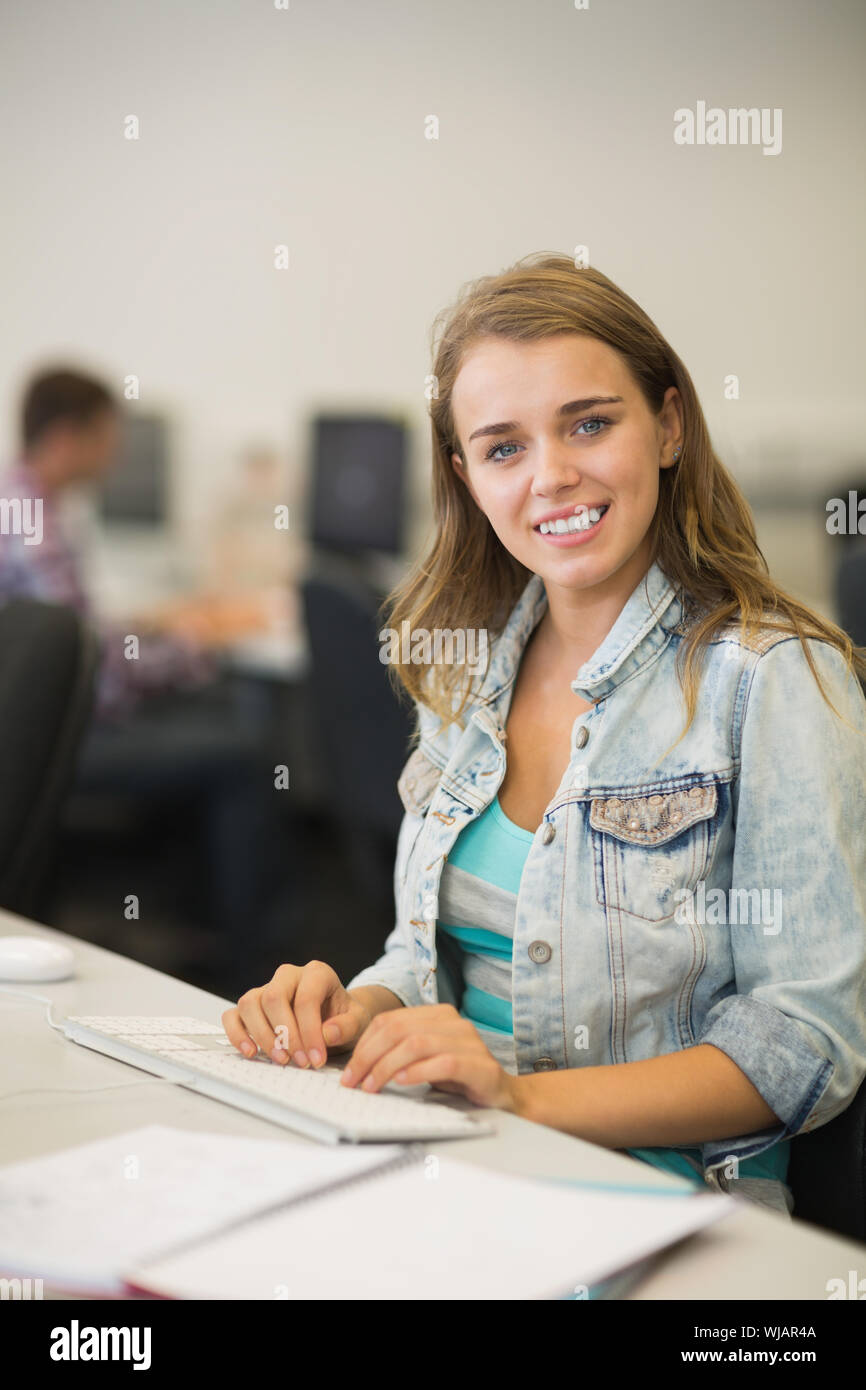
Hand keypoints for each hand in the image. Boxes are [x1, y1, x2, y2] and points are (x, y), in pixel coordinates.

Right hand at [221, 961, 372, 1067]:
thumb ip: (348, 1026)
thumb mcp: (358, 1021)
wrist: (335, 1020)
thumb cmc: (344, 1018)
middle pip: (274, 997)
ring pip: (250, 1003)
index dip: (310, 1030)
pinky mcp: (251, 1006)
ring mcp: (266, 989)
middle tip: (300, 1062)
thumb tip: (327, 1033)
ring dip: (262, 1036)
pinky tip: (251, 1052)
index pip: (306, 998)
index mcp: (317, 973)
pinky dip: (237, 1034)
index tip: (316, 1058)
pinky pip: (233, 1015)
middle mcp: (288, 976)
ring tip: (281, 1060)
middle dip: (285, 1034)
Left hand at [340, 1003, 519, 1110]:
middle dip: (368, 1056)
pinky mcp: (479, 1065)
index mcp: (436, 1014)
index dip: (363, 1045)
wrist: (502, 1094)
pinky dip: (419, 1072)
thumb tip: (357, 1067)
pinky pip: (443, 1063)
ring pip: (416, 1044)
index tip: (348, 1071)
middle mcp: (452, 1022)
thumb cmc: (458, 1077)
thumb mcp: (424, 1060)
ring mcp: (468, 1041)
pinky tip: (403, 1083)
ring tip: (372, 1086)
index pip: (389, 1021)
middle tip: (353, 1082)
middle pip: (398, 1030)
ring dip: (387, 1067)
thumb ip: (398, 1053)